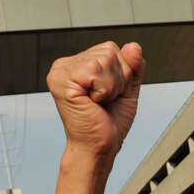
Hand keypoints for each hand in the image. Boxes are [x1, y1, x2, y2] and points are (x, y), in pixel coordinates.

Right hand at [46, 41, 144, 157]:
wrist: (99, 148)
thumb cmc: (108, 123)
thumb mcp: (127, 89)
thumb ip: (133, 66)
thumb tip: (133, 46)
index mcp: (78, 64)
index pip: (111, 48)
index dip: (121, 73)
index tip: (108, 95)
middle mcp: (66, 65)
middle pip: (109, 50)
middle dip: (117, 79)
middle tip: (104, 101)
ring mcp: (61, 71)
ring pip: (105, 58)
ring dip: (111, 86)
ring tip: (98, 103)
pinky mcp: (61, 80)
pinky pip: (96, 70)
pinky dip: (103, 89)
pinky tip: (92, 102)